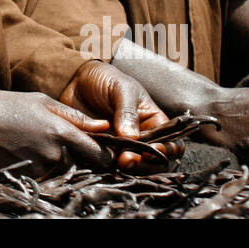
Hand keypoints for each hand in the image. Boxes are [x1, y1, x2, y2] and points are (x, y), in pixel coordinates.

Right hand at [0, 90, 111, 177]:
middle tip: (55, 141)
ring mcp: (39, 168)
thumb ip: (73, 116)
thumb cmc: (6, 106)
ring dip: (56, 162)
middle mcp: (54, 153)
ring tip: (34, 143)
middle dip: (75, 156)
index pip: (98, 154)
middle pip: (79, 164)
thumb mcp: (41, 101)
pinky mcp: (26, 178)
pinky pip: (43, 176)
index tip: (105, 155)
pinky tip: (24, 152)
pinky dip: (38, 167)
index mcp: (61, 131)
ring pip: (60, 170)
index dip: (106, 157)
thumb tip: (103, 126)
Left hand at [60, 60, 181, 168]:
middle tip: (130, 159)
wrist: (75, 80)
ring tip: (119, 161)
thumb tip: (133, 137)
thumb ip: (128, 111)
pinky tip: (103, 159)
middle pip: (154, 161)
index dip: (168, 150)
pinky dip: (109, 167)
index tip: (154, 150)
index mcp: (153, 122)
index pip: (172, 143)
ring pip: (133, 167)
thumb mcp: (121, 88)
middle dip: (146, 164)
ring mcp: (122, 147)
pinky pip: (109, 165)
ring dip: (128, 168)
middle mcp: (142, 138)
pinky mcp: (104, 152)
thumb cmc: (105, 79)